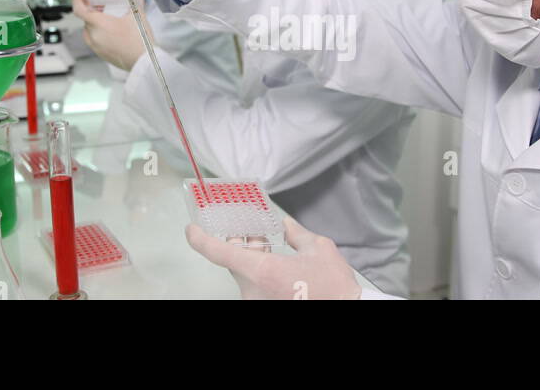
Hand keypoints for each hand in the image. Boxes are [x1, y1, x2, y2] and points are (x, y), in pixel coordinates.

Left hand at [71, 0, 151, 71]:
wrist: (143, 62)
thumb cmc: (140, 40)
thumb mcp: (138, 15)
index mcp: (99, 23)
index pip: (78, 9)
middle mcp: (93, 35)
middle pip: (86, 19)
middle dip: (91, 10)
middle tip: (101, 5)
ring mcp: (95, 46)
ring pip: (89, 30)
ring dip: (94, 23)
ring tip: (107, 20)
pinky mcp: (100, 54)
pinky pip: (94, 40)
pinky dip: (99, 34)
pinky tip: (112, 33)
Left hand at [186, 216, 361, 299]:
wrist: (348, 311)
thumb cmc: (333, 286)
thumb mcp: (318, 249)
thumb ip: (297, 234)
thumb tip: (287, 227)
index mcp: (262, 270)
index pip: (218, 253)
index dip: (200, 239)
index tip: (191, 229)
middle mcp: (253, 290)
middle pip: (235, 262)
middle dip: (242, 245)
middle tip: (256, 232)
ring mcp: (258, 302)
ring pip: (246, 275)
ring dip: (254, 260)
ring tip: (271, 248)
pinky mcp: (264, 307)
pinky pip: (255, 287)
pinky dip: (261, 274)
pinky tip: (279, 267)